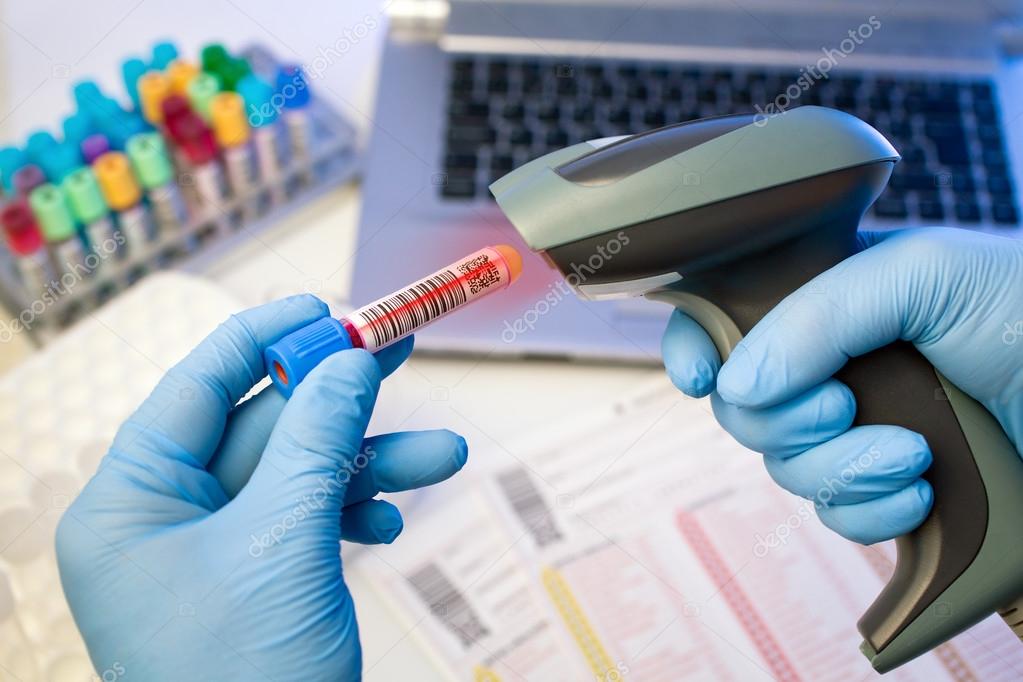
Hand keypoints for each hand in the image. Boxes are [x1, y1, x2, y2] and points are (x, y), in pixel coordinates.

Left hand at [56, 296, 467, 679]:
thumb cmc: (243, 677)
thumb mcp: (283, 539)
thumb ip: (318, 438)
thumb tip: (348, 359)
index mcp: (132, 502)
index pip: (198, 387)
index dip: (265, 337)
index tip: (326, 306)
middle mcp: (165, 520)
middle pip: (263, 427)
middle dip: (341, 399)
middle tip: (402, 350)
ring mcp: (213, 554)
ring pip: (301, 476)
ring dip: (373, 464)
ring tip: (446, 456)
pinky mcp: (258, 582)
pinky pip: (310, 522)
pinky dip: (357, 513)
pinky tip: (393, 522)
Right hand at [661, 227, 1022, 543]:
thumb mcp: (919, 273)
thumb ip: (816, 312)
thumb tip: (738, 381)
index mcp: (825, 301)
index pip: (726, 320)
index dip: (696, 350)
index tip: (702, 379)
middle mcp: (832, 365)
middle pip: (745, 409)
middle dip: (789, 421)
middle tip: (845, 406)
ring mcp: (858, 428)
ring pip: (787, 470)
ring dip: (842, 469)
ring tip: (909, 452)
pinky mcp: (889, 486)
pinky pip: (836, 516)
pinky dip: (872, 511)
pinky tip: (919, 487)